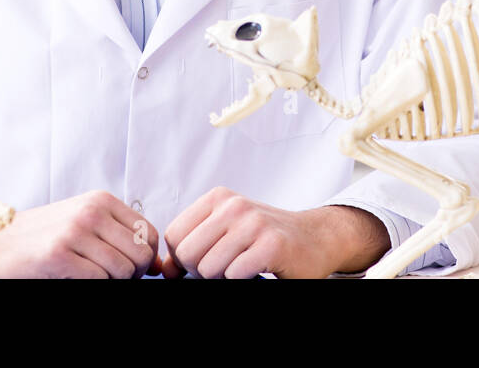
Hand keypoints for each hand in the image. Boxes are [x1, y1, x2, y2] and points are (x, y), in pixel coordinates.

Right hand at [0, 190, 162, 278]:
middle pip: (140, 254)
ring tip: (95, 277)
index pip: (148, 233)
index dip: (147, 257)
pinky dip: (95, 285)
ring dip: (114, 282)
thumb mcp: (85, 221)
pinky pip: (99, 280)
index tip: (133, 268)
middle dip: (134, 274)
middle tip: (116, 278)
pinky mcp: (59, 255)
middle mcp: (91, 211)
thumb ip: (118, 235)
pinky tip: (78, 278)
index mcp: (101, 200)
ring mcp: (75, 232)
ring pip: (122, 269)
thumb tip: (157, 264)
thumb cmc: (45, 234)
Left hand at [161, 186, 390, 278]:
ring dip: (223, 278)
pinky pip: (235, 275)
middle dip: (200, 272)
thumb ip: (192, 244)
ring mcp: (254, 223)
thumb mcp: (226, 232)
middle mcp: (235, 205)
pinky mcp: (272, 245)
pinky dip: (242, 280)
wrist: (315, 239)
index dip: (182, 260)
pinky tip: (257, 271)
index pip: (173, 236)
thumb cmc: (266, 239)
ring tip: (243, 269)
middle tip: (226, 268)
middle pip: (187, 254)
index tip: (202, 263)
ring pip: (209, 268)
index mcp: (218, 198)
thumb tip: (163, 270)